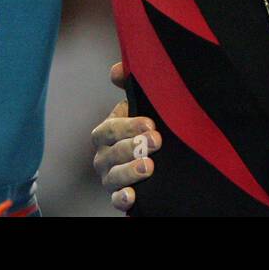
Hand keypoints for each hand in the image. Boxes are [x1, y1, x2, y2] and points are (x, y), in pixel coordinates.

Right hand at [90, 61, 159, 212]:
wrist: (163, 158)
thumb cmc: (147, 127)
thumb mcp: (143, 105)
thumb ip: (130, 85)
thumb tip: (116, 69)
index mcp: (108, 132)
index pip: (110, 128)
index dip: (128, 126)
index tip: (151, 124)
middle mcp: (105, 155)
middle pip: (111, 153)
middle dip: (133, 146)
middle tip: (156, 142)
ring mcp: (111, 177)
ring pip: (112, 177)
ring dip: (129, 171)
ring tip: (149, 166)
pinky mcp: (120, 196)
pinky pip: (116, 200)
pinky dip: (122, 198)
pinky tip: (132, 196)